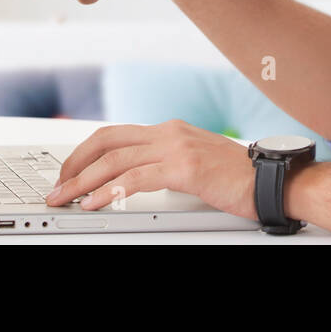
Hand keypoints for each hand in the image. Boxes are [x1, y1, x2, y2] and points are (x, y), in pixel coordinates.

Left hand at [43, 119, 257, 221]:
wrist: (273, 179)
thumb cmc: (239, 177)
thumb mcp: (197, 162)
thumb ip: (167, 163)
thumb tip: (134, 180)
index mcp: (170, 129)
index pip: (116, 134)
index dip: (86, 152)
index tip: (69, 172)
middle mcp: (169, 132)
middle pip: (107, 141)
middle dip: (75, 163)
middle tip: (57, 186)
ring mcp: (176, 147)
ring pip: (115, 160)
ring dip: (83, 181)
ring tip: (66, 198)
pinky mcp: (184, 168)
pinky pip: (135, 178)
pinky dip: (109, 190)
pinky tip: (95, 202)